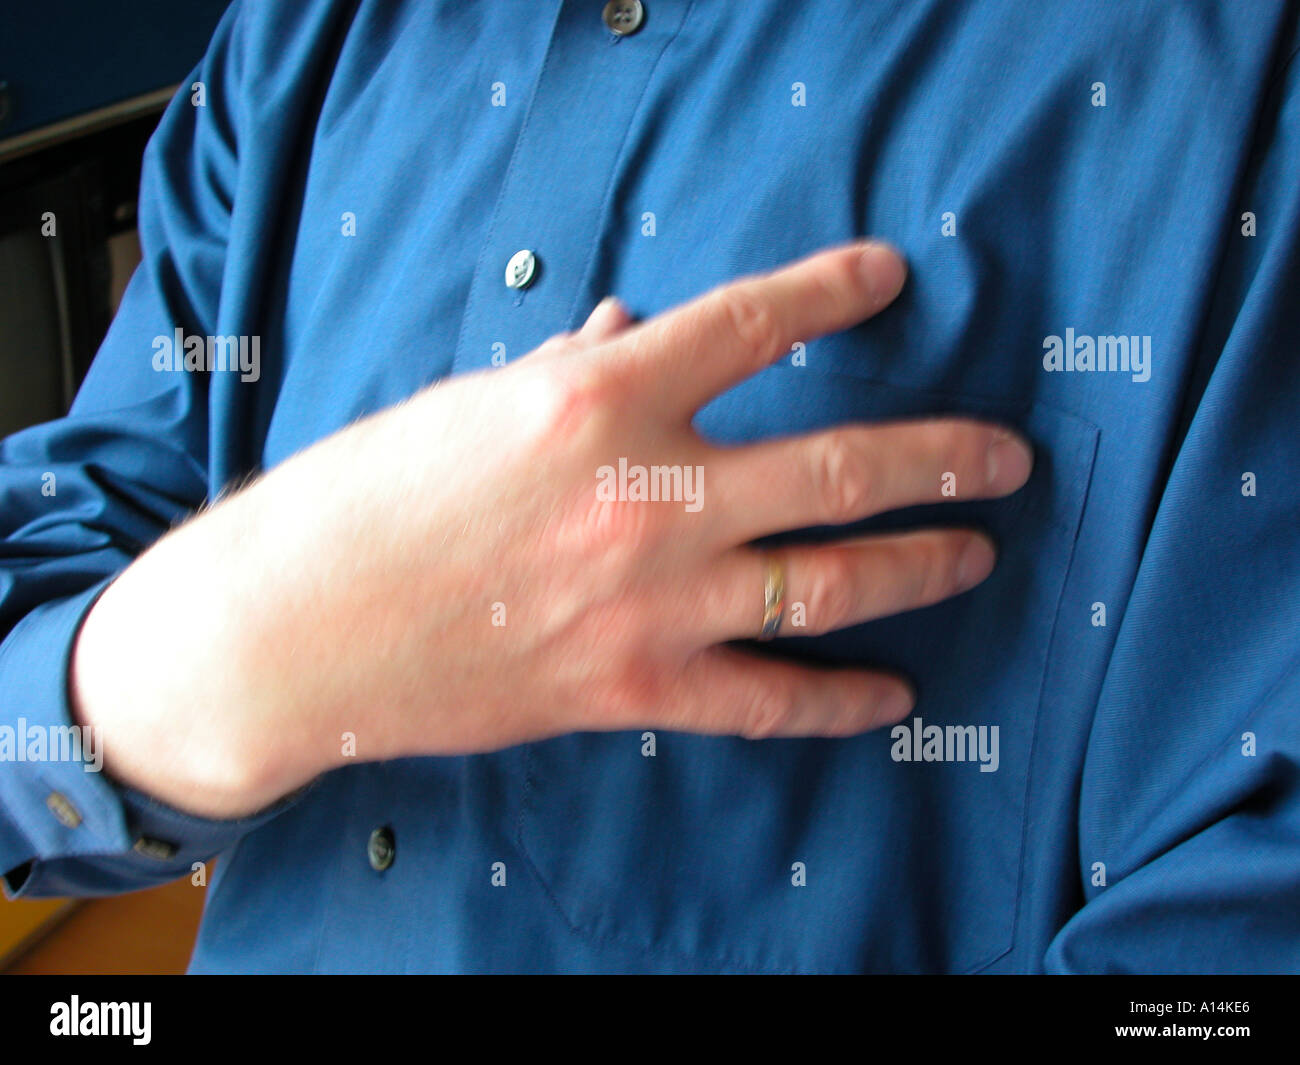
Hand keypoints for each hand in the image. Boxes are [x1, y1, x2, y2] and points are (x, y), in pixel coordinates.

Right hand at [72, 241, 1032, 816]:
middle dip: (940, 457)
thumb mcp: (470, 405)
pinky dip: (839, 700)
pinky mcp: (633, 689)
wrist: (297, 633)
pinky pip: (766, 699)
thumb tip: (633, 334)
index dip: (832, 290)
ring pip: (828, 582)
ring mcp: (649, 601)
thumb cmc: (368, 500)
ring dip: (919, 566)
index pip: (749, 323)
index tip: (889, 277)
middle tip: (1005, 457)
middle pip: (835, 465)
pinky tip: (894, 697)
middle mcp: (646, 495)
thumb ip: (574, 372)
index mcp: (596, 399)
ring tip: (974, 553)